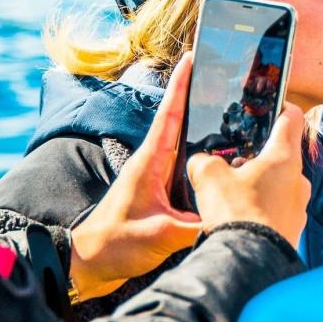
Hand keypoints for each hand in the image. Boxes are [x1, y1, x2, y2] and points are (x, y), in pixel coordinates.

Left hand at [69, 52, 203, 301]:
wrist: (89, 264)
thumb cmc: (114, 244)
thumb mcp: (159, 234)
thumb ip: (196, 225)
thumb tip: (228, 216)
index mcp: (150, 161)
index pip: (169, 114)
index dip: (181, 84)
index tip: (192, 57)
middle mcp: (153, 164)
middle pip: (180, 122)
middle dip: (200, 97)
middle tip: (226, 78)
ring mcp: (156, 178)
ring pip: (186, 145)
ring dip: (204, 129)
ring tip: (233, 115)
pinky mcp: (161, 194)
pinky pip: (187, 169)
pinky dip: (204, 160)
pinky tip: (224, 163)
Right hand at [187, 103, 309, 249]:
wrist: (248, 262)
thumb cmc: (235, 213)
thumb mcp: (208, 176)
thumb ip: (205, 161)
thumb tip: (202, 162)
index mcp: (285, 157)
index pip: (292, 117)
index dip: (280, 107)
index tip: (267, 107)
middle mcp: (299, 179)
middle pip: (282, 153)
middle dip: (258, 153)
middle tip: (234, 158)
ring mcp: (299, 205)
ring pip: (279, 182)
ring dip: (259, 182)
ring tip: (232, 191)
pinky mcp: (293, 228)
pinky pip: (277, 208)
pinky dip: (261, 206)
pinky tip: (239, 215)